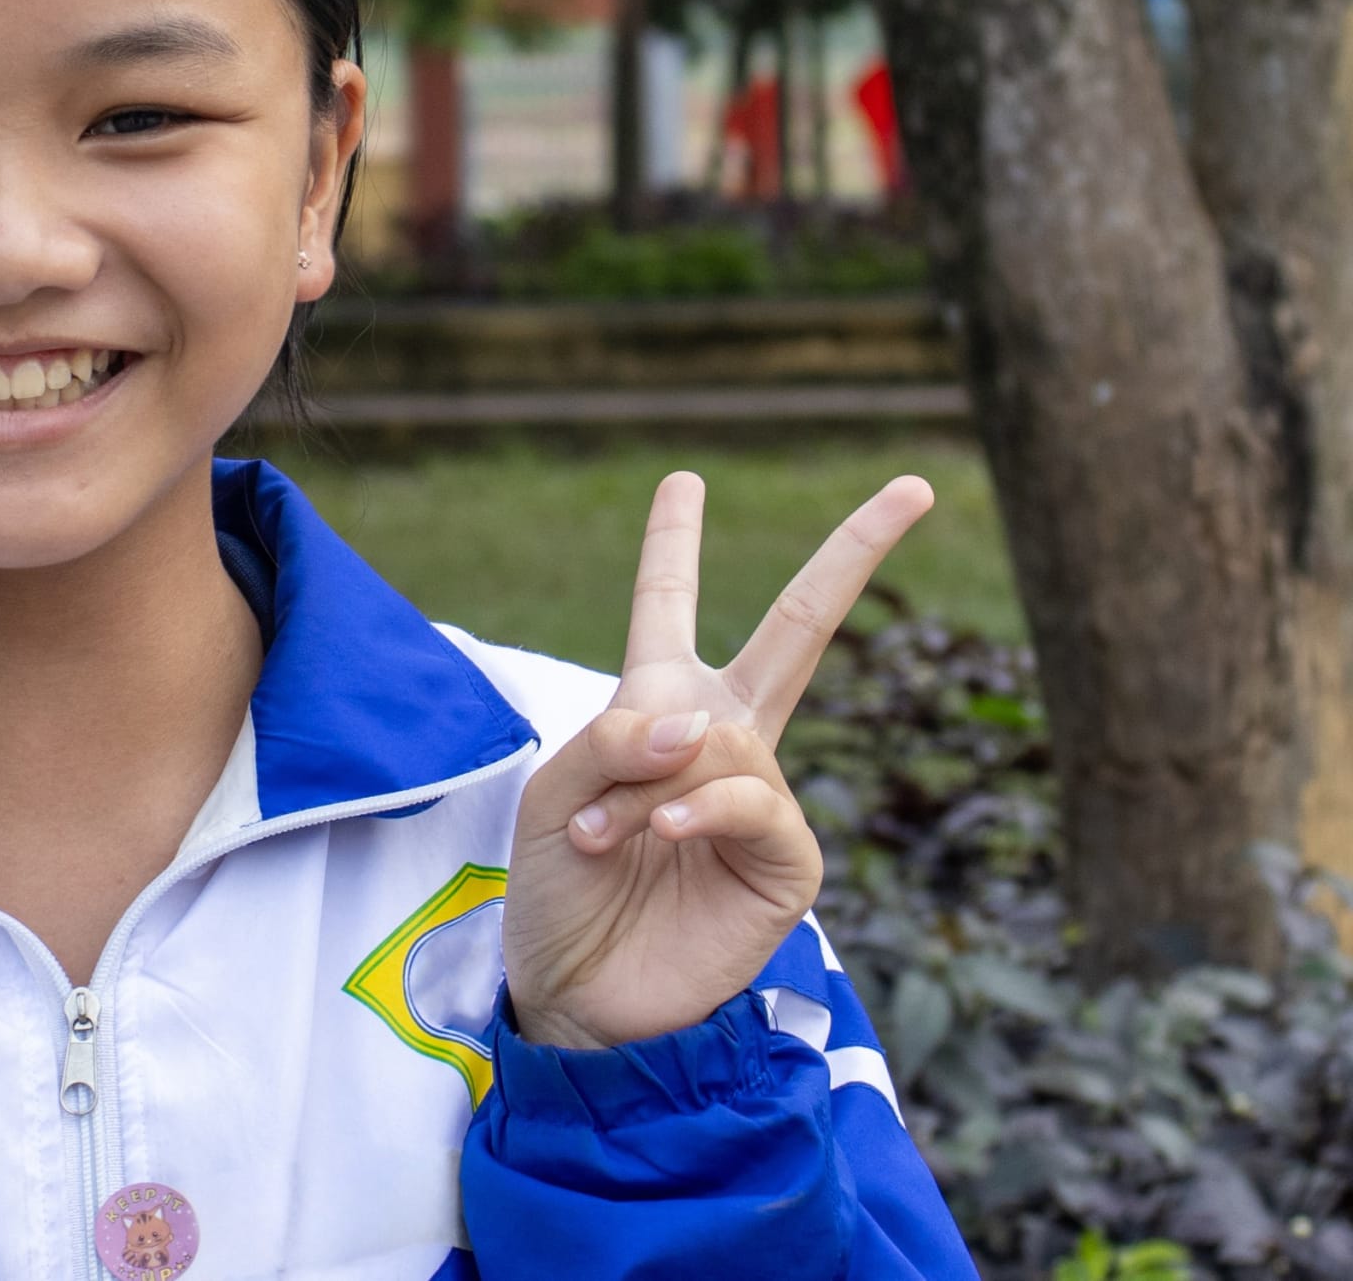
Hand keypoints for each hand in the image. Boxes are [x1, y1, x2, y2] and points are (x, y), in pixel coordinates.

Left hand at [499, 470, 934, 1049]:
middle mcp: (722, 740)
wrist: (571, 989)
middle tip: (912, 487)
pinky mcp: (786, 860)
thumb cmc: (559, 887)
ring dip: (652, 780)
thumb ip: (617, 736)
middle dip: (854, 556)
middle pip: (798, 630)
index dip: (676, 541)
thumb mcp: (554, 791)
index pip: (668, 606)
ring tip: (606, 832)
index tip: (685, 477)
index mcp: (657, 707)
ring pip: (728, 738)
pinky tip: (658, 832)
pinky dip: (698, 807)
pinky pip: (755, 799)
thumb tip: (704, 719)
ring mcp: (761, 798)